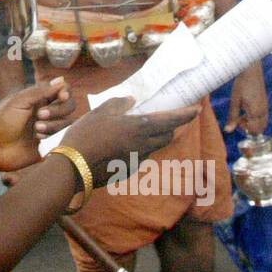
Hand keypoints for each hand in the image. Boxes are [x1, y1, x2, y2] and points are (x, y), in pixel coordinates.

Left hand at [0, 77, 75, 171]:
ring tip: (35, 129)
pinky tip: (38, 139)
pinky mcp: (49, 144)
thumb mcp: (19, 102)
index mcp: (38, 99)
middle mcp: (46, 112)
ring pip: (66, 123)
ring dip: (53, 125)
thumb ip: (41, 91)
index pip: (62, 91)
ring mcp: (48, 128)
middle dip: (58, 110)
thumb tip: (62, 80)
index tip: (61, 97)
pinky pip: (62, 139)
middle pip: (69, 106)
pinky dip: (53, 137)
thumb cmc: (1, 121)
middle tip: (40, 115)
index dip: (65, 93)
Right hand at [61, 97, 200, 174]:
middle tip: (161, 120)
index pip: (170, 120)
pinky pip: (137, 157)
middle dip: (168, 128)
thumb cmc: (86, 134)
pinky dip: (134, 150)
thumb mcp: (100, 112)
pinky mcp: (127, 171)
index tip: (197, 109)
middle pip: (166, 136)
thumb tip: (131, 100)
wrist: (73, 165)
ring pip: (151, 147)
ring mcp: (136, 160)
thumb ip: (119, 104)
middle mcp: (143, 145)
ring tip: (131, 133)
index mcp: (138, 127)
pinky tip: (116, 148)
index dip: (186, 115)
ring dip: (150, 139)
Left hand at [226, 62, 268, 133]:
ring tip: (243, 113)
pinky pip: (263, 116)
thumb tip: (228, 130)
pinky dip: (256, 117)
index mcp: (256, 112)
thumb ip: (233, 117)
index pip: (255, 131)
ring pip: (263, 123)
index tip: (237, 121)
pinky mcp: (265, 102)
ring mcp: (266, 107)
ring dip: (253, 122)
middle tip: (240, 118)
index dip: (245, 129)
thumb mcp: (234, 101)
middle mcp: (264, 111)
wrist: (251, 70)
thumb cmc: (241, 85)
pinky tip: (247, 108)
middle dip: (250, 127)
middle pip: (260, 129)